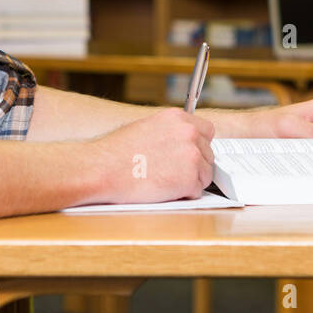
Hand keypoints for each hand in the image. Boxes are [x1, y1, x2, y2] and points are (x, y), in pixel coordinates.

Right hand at [88, 107, 215, 202]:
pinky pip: (197, 191)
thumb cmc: (116, 152)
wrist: (104, 170)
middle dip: (195, 165)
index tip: (188, 154)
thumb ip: (170, 131)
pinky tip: (164, 189)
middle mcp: (189, 132)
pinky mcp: (190, 179)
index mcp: (178, 117)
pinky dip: (184, 195)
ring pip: (205, 173)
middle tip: (171, 172)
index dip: (198, 145)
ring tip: (165, 180)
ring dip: (190, 181)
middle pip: (208, 154)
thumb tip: (180, 142)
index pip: (207, 130)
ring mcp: (192, 155)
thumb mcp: (147, 127)